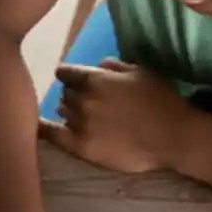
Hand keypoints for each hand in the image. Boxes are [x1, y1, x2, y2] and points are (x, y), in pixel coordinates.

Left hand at [41, 59, 192, 173]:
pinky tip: (38, 127)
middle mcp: (82, 99)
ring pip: (62, 112)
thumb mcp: (142, 72)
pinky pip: (53, 135)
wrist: (173, 137)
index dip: (70, 75)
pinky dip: (44, 129)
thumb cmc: (162, 101)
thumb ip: (115, 66)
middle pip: (65, 93)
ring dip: (68, 111)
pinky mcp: (81, 147)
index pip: (66, 72)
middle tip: (86, 102)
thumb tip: (97, 65)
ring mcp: (80, 124)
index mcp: (96, 78)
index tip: (73, 80)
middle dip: (73, 94)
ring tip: (81, 117)